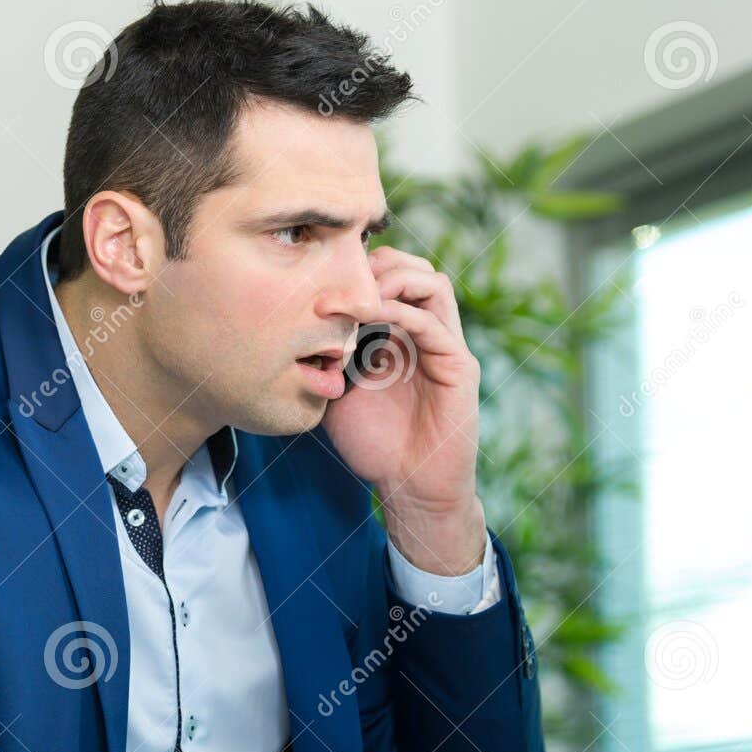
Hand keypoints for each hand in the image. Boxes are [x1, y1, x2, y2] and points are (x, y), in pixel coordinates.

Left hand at [320, 246, 484, 575]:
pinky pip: (434, 324)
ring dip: (393, 278)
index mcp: (402, 334)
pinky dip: (402, 312)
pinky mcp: (459, 368)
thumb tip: (292, 331)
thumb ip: (326, 359)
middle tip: (337, 277)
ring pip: (433, 283)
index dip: (358, 269)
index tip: (319, 279)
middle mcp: (428, 333)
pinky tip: (372, 316)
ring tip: (357, 292)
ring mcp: (447, 347)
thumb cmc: (375, 445)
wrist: (410, 489)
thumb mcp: (337, 393)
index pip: (390, 277)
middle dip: (376, 263)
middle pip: (415, 268)